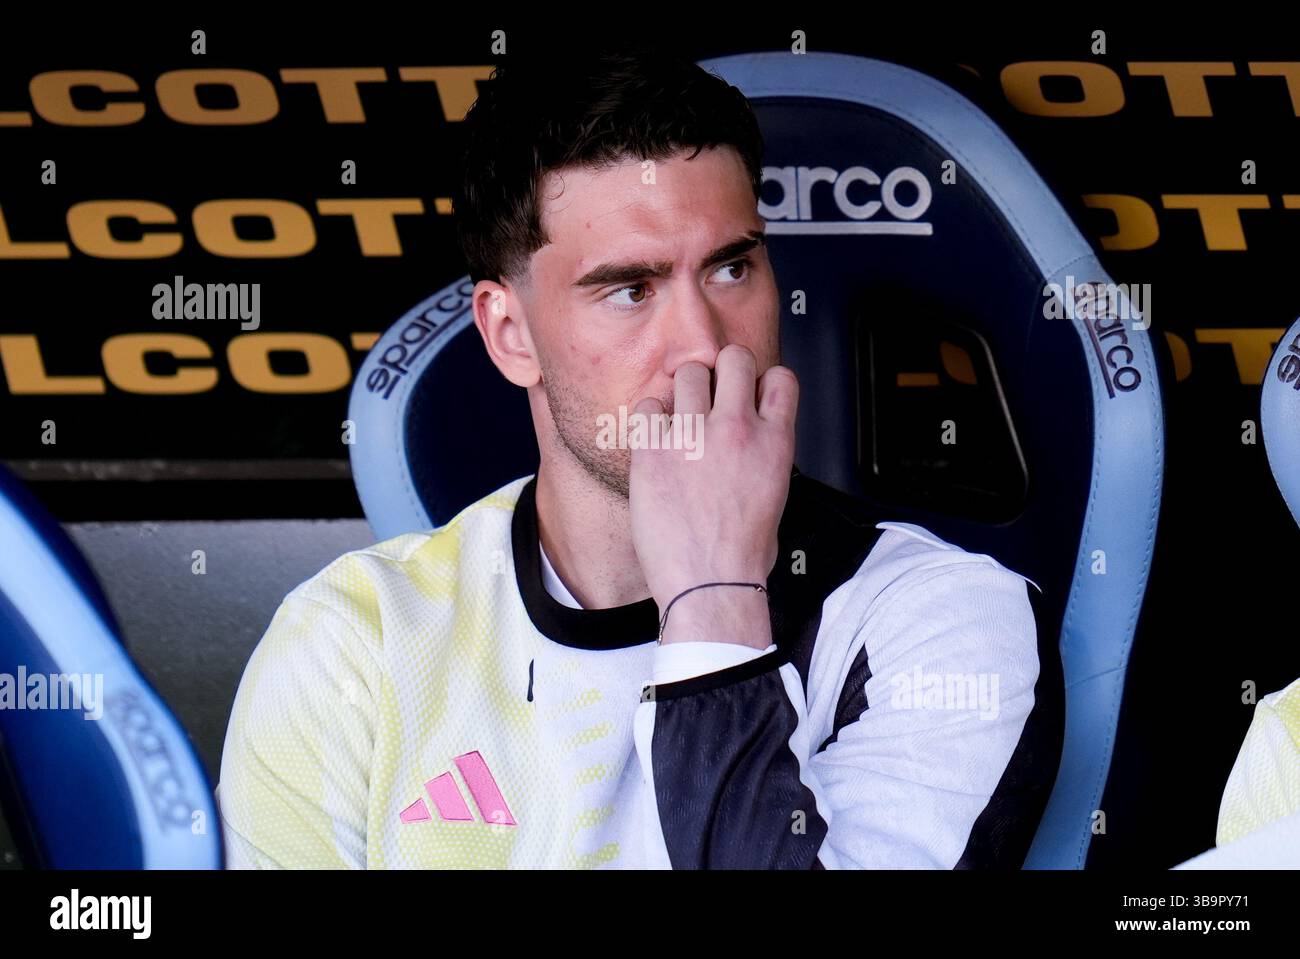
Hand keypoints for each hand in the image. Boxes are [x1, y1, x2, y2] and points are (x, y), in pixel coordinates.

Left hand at [628, 344, 798, 644]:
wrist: (709, 585)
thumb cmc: (742, 555)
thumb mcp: (775, 496)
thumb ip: (764, 456)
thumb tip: (750, 444)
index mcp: (775, 442)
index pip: (780, 378)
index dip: (763, 382)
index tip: (750, 394)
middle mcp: (737, 429)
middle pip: (733, 358)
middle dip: (723, 370)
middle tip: (711, 394)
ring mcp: (693, 435)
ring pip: (688, 372)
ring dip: (684, 390)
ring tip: (679, 419)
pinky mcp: (654, 449)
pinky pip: (647, 405)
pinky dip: (650, 417)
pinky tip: (654, 440)